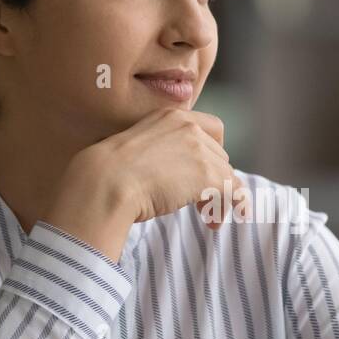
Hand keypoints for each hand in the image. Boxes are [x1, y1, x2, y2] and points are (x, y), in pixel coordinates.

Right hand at [41, 108, 248, 261]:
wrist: (105, 183)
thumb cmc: (110, 175)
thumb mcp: (139, 151)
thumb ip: (162, 152)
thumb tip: (178, 175)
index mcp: (171, 116)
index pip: (212, 128)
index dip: (213, 151)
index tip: (203, 171)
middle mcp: (189, 127)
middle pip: (220, 156)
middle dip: (213, 179)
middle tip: (200, 204)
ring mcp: (199, 149)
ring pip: (226, 175)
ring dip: (219, 198)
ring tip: (206, 219)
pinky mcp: (207, 174)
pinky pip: (232, 191)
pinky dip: (231, 207)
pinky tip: (214, 222)